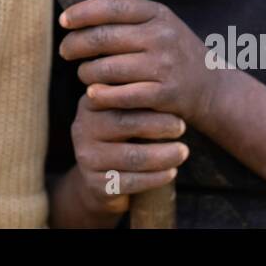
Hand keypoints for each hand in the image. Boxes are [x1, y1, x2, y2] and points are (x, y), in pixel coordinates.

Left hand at [59, 0, 214, 121]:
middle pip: (103, 38)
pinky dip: (101, 96)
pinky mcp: (165, 94)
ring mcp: (164, 66)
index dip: (83, 13)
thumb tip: (77, 16)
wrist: (213, 88)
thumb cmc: (173, 54)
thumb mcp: (159, 26)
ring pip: (107, 68)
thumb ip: (126, 21)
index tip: (63, 21)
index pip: (112, 7)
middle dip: (76, 45)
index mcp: (158, 14)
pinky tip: (92, 95)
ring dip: (86, 72)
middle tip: (65, 52)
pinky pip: (121, 95)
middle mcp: (162, 36)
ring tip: (84, 74)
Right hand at [63, 93, 187, 220]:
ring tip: (182, 151)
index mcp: (90, 103)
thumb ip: (137, 98)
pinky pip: (130, 182)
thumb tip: (172, 82)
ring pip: (130, 156)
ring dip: (162, 155)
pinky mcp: (95, 184)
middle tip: (182, 126)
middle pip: (124, 123)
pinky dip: (155, 178)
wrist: (102, 177)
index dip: (148, 99)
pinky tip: (171, 173)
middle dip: (158, 125)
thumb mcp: (124, 111)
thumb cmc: (123, 134)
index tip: (174, 103)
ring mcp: (87, 157)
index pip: (118, 96)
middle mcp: (83, 128)